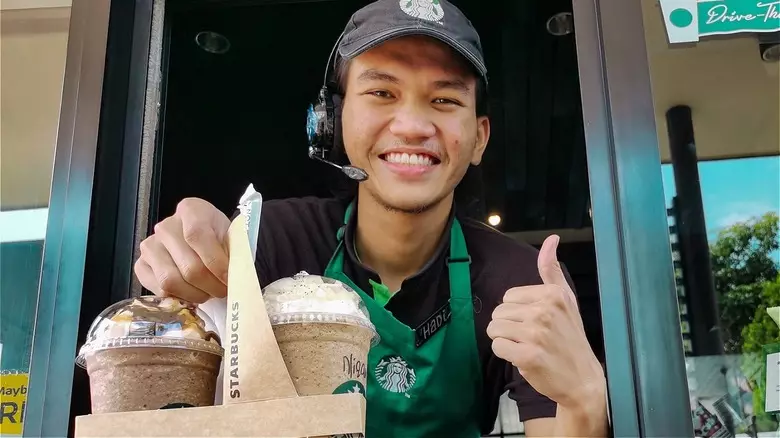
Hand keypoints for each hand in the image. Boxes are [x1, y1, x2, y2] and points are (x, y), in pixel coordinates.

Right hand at [134, 198, 230, 303]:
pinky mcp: (141, 265)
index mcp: (191, 210)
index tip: (229, 277)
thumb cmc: (220, 240)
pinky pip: (158, 290)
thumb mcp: (233, 238)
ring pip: (171, 280)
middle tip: (224, 290)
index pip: (197, 235)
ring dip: (196, 294)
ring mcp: (150, 246)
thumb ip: (235, 253)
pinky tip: (192, 292)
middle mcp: (166, 226)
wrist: (206, 241)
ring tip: (209, 292)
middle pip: (188, 265)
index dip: (216, 262)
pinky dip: (179, 297)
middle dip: (211, 285)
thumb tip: (238, 277)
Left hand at [487, 235, 604, 408]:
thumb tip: (551, 238)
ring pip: (495, 329)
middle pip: (499, 312)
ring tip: (527, 346)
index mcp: (552, 294)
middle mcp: (544, 310)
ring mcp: (537, 333)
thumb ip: (552, 270)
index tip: (536, 323)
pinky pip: (498, 347)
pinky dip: (507, 354)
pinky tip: (524, 358)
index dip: (517, 312)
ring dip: (506, 341)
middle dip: (510, 326)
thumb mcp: (566, 300)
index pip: (508, 296)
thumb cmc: (571, 338)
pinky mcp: (528, 355)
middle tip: (532, 338)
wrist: (583, 379)